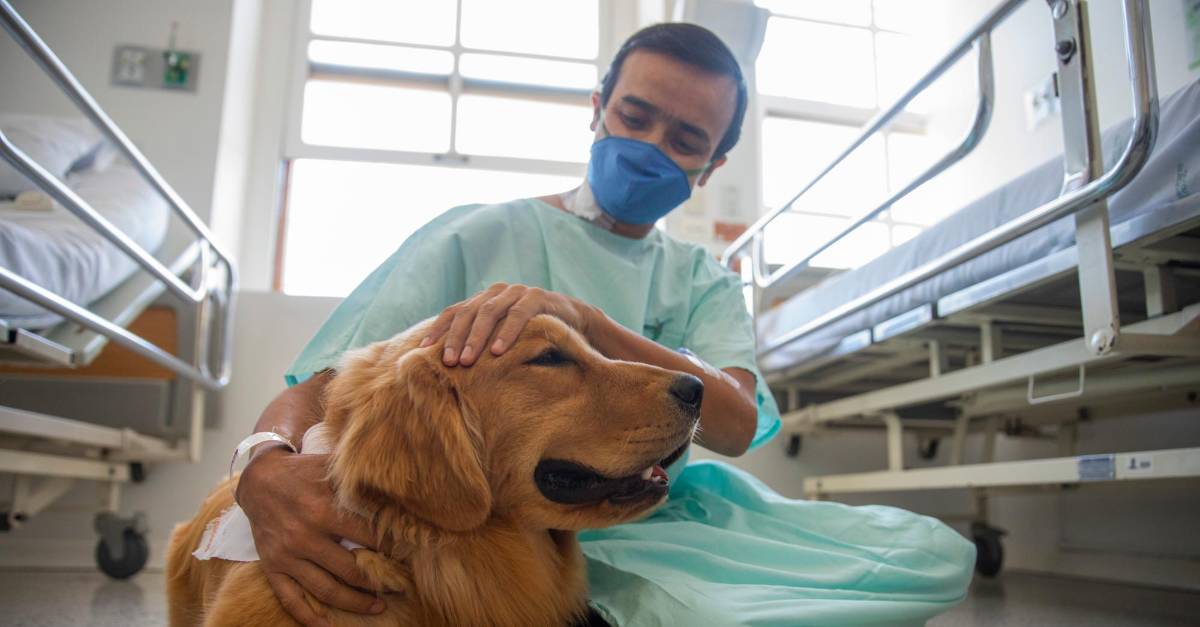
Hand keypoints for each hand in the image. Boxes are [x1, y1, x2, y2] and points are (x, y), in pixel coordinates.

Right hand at [237, 447, 383, 626]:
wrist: (259, 481)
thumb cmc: (303, 473)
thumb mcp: (331, 468)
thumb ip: (359, 479)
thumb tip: (397, 486)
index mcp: (324, 510)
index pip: (368, 536)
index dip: (391, 547)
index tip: (409, 555)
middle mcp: (305, 536)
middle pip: (351, 569)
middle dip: (380, 580)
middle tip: (400, 585)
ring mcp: (287, 556)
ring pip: (327, 590)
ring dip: (355, 602)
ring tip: (378, 606)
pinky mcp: (273, 567)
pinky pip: (291, 599)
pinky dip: (309, 617)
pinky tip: (327, 626)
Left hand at [420, 283, 595, 365]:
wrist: (575, 322)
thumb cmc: (533, 334)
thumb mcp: (503, 336)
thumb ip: (481, 341)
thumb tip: (446, 365)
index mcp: (483, 299)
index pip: (454, 312)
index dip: (438, 330)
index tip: (422, 350)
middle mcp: (496, 292)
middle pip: (468, 312)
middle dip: (455, 338)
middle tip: (448, 362)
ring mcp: (517, 292)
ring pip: (489, 313)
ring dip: (476, 338)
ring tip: (467, 361)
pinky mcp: (537, 298)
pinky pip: (518, 315)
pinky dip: (506, 334)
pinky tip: (498, 352)